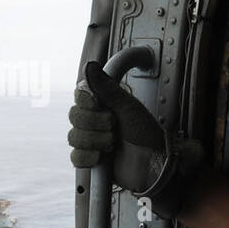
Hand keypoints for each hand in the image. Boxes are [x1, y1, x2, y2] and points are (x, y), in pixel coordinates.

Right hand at [67, 61, 204, 217]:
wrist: (154, 162)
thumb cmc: (146, 133)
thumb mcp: (128, 106)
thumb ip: (106, 87)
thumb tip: (90, 66)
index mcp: (102, 104)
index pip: (79, 95)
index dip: (85, 101)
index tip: (97, 104)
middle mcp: (94, 120)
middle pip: (74, 116)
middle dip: (94, 123)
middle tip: (113, 125)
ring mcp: (91, 140)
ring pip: (74, 137)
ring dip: (95, 140)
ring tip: (113, 143)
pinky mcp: (91, 160)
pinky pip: (76, 158)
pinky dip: (88, 157)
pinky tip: (102, 156)